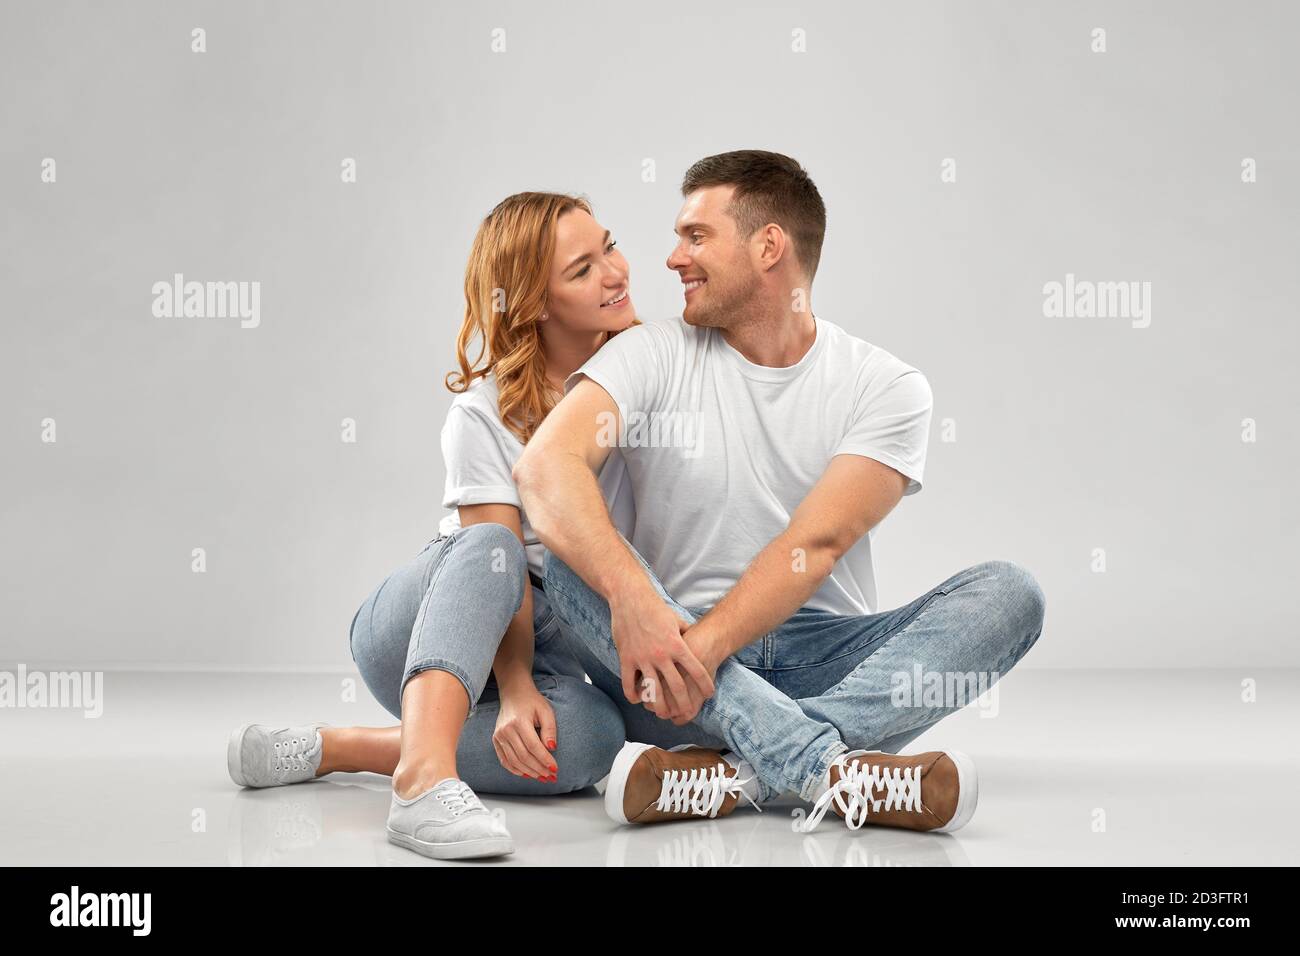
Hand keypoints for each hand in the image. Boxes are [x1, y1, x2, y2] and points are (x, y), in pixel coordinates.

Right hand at [492, 686, 558, 780]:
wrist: (514, 693)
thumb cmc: (532, 702)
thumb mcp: (546, 711)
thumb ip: (550, 730)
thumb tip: (552, 748)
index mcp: (519, 721)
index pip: (533, 747)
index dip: (545, 760)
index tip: (555, 769)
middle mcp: (506, 730)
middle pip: (523, 756)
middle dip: (539, 769)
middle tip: (551, 776)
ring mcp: (498, 736)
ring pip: (514, 761)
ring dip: (529, 772)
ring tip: (542, 777)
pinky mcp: (495, 740)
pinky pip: (504, 760)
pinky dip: (516, 770)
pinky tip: (527, 774)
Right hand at [610, 585, 714, 722]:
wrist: (630, 597)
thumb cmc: (655, 608)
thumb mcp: (676, 619)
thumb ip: (687, 633)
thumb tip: (697, 639)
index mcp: (677, 645)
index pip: (696, 670)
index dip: (705, 684)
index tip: (709, 694)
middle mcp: (661, 654)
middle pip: (676, 686)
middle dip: (684, 703)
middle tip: (688, 712)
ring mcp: (643, 658)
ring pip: (653, 690)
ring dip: (659, 706)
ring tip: (664, 714)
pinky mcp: (626, 658)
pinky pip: (629, 683)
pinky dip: (634, 695)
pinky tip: (639, 700)